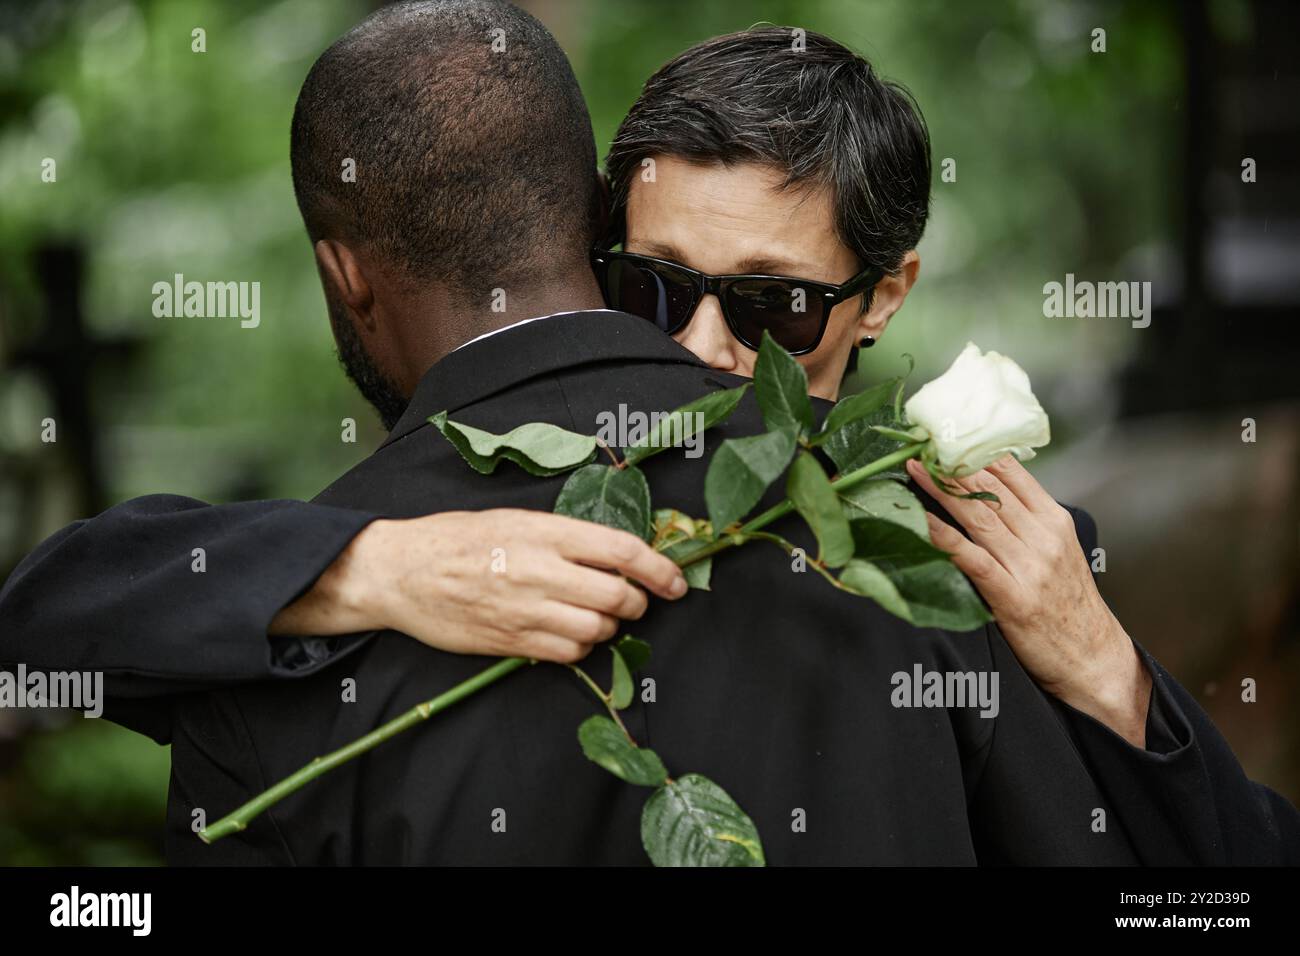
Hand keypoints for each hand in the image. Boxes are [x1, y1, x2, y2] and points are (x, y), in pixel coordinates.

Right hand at [271, 509, 687, 663]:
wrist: (402, 572)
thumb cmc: (458, 538)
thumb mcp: (515, 519)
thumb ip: (565, 537)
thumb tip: (618, 554)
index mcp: (544, 531)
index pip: (621, 551)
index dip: (659, 569)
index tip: (676, 582)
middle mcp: (540, 570)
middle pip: (617, 597)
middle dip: (637, 602)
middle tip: (632, 599)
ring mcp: (526, 610)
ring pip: (597, 631)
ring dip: (608, 627)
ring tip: (593, 615)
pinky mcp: (512, 642)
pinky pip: (568, 654)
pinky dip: (580, 648)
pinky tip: (567, 633)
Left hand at [905, 455, 1152, 746]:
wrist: (1094, 659)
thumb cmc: (1069, 606)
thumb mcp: (1059, 553)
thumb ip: (1027, 522)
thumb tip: (987, 491)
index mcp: (1054, 520)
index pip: (1012, 472)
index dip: (975, 449)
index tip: (945, 431)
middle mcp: (1042, 536)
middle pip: (990, 488)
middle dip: (951, 462)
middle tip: (919, 439)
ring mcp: (1027, 564)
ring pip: (978, 515)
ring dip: (940, 488)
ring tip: (913, 467)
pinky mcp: (1011, 595)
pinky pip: (971, 557)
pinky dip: (943, 535)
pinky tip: (921, 520)